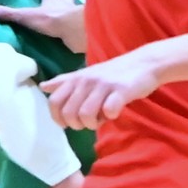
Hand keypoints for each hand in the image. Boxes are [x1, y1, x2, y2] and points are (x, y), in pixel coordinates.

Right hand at [0, 0, 86, 54]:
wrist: (74, 31)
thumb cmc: (50, 20)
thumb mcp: (26, 16)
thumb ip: (8, 13)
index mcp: (52, 0)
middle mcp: (65, 5)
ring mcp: (75, 15)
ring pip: (76, 5)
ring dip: (76, 1)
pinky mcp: (82, 27)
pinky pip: (81, 22)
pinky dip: (82, 20)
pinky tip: (83, 22)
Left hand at [41, 49, 162, 128]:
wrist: (144, 63)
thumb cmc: (114, 72)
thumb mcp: (86, 75)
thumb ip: (65, 82)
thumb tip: (43, 86)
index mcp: (76, 78)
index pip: (54, 101)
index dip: (58, 117)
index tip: (67, 123)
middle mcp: (87, 80)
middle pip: (69, 112)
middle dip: (77, 124)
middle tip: (88, 123)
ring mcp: (103, 85)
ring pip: (86, 114)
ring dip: (93, 124)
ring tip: (101, 120)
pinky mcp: (121, 90)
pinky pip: (108, 111)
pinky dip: (110, 117)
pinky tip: (114, 113)